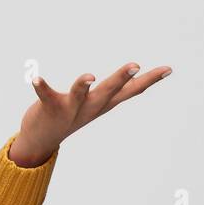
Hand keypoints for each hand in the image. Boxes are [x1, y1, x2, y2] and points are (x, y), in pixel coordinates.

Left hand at [8, 62, 172, 166]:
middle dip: (121, 78)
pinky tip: (36, 78)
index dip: (149, 80)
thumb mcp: (98, 103)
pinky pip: (45, 96)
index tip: (168, 68)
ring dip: (84, 85)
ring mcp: (70, 109)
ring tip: (90, 76)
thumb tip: (135, 73)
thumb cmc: (72, 114)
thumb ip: (115, 90)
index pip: (130, 91)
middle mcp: (90, 107)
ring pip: (80, 95)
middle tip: (135, 64)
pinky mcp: (50, 108)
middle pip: (108, 91)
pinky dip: (41, 87)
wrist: (41, 140)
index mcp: (102, 104)